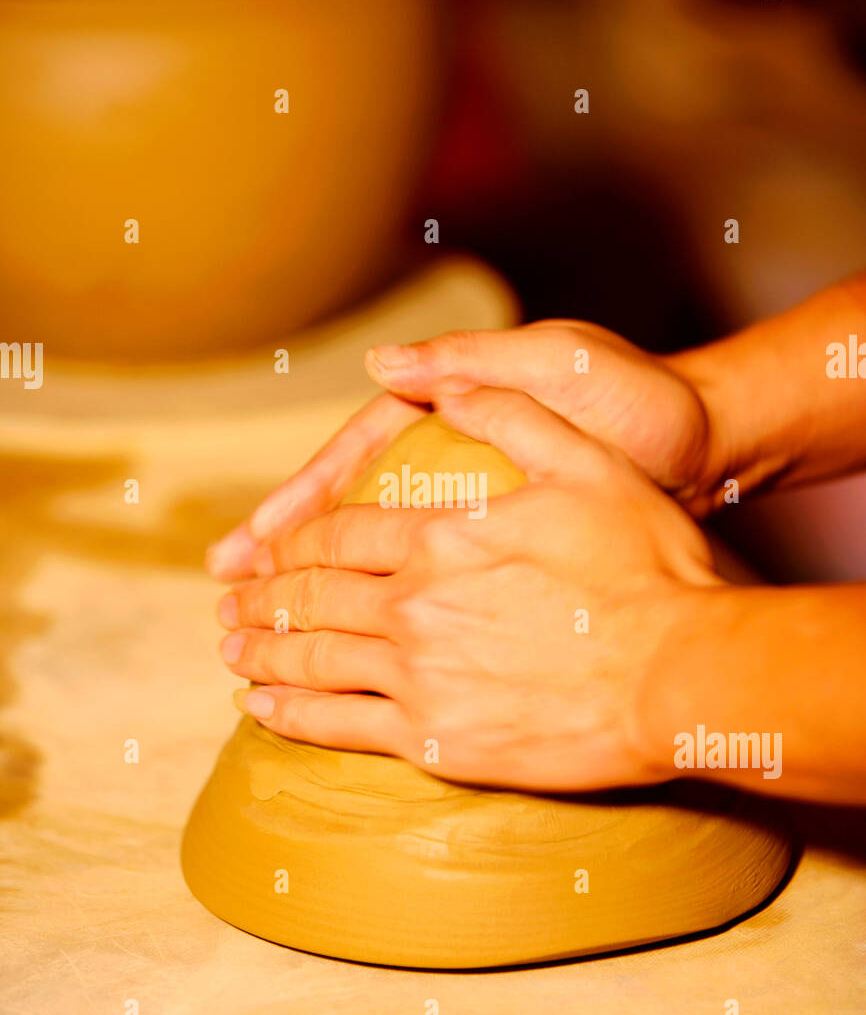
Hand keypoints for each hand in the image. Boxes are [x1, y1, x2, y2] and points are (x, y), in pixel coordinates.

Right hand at [205, 320, 716, 580]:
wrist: (710, 447)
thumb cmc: (638, 402)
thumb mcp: (560, 365)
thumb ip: (476, 364)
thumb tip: (381, 364)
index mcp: (449, 420)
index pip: (353, 462)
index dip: (298, 502)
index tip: (253, 544)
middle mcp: (452, 469)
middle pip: (351, 515)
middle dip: (287, 555)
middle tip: (228, 596)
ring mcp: (476, 515)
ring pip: (381, 558)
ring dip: (322, 591)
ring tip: (264, 629)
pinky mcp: (507, 555)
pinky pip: (432, 587)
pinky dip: (389, 615)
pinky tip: (356, 651)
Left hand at [216, 388, 721, 792]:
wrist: (681, 677)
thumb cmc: (646, 569)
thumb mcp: (588, 465)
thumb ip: (511, 417)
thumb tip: (447, 386)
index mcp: (440, 540)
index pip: (335, 535)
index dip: (289, 540)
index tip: (261, 550)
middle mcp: (413, 608)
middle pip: (309, 598)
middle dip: (261, 597)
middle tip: (227, 604)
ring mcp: (418, 679)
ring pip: (311, 663)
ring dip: (260, 654)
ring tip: (231, 651)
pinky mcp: (435, 742)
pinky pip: (339, 728)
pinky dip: (289, 717)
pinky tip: (261, 713)